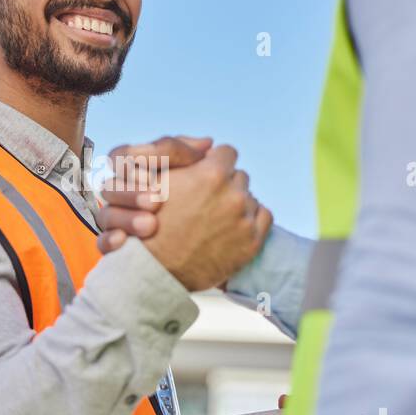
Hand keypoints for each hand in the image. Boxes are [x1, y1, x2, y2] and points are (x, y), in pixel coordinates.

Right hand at [96, 135, 210, 253]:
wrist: (202, 251)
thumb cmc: (201, 204)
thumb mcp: (201, 175)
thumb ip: (196, 156)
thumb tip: (207, 143)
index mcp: (137, 173)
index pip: (122, 157)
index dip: (136, 159)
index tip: (155, 171)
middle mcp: (122, 195)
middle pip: (111, 187)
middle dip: (132, 192)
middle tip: (156, 202)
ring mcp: (118, 223)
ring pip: (105, 216)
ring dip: (126, 219)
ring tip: (150, 225)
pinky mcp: (118, 248)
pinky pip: (103, 244)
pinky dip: (109, 241)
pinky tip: (122, 241)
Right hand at [125, 144, 271, 290]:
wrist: (155, 270)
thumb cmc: (152, 221)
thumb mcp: (159, 178)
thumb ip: (184, 154)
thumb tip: (211, 144)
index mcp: (212, 174)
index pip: (227, 152)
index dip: (214, 163)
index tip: (205, 176)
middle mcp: (233, 195)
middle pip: (239, 176)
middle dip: (225, 184)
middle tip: (206, 201)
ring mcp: (244, 220)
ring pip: (249, 197)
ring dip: (236, 203)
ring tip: (214, 218)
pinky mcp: (252, 243)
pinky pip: (264, 216)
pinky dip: (251, 219)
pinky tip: (232, 226)